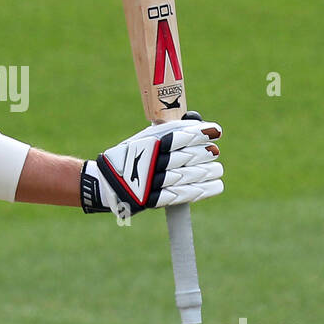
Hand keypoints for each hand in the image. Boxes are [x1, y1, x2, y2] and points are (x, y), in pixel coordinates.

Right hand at [81, 112, 222, 215]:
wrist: (105, 183)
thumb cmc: (130, 157)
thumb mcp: (144, 140)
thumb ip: (168, 132)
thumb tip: (197, 124)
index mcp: (149, 144)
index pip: (179, 137)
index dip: (200, 134)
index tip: (216, 131)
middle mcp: (151, 162)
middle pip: (186, 157)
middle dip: (205, 154)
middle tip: (215, 152)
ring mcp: (152, 182)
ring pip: (187, 176)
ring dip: (207, 173)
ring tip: (217, 170)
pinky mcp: (153, 200)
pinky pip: (181, 195)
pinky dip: (201, 190)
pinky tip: (213, 186)